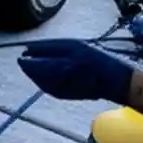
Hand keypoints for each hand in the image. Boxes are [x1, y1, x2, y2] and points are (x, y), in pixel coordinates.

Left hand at [17, 40, 134, 103]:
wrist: (116, 83)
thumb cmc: (97, 60)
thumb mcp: (73, 47)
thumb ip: (48, 48)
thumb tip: (26, 49)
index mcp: (53, 69)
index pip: (27, 64)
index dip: (26, 56)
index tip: (28, 49)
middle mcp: (51, 84)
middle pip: (31, 73)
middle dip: (31, 63)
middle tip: (38, 53)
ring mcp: (57, 92)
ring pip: (37, 79)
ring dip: (38, 70)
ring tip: (49, 59)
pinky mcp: (62, 95)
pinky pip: (46, 85)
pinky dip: (45, 76)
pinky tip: (55, 69)